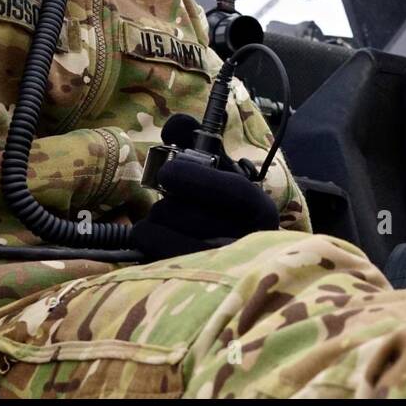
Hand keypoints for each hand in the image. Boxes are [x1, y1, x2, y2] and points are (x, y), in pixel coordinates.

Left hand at [131, 115, 278, 260]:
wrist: (230, 267)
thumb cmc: (224, 215)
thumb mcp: (220, 177)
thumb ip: (199, 145)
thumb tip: (179, 122)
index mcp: (259, 211)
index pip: (235, 192)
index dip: (199, 179)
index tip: (168, 171)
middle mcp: (245, 244)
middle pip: (189, 212)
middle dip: (170, 201)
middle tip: (175, 201)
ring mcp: (217, 269)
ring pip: (164, 229)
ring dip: (156, 219)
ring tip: (170, 222)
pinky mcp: (188, 284)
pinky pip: (151, 249)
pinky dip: (146, 236)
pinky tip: (157, 237)